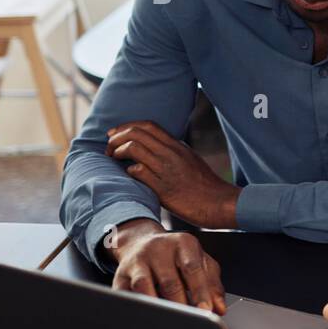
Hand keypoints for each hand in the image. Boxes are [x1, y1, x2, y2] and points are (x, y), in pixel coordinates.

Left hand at [106, 120, 238, 228]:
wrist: (218, 203)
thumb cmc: (204, 184)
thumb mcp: (189, 159)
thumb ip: (172, 151)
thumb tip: (151, 148)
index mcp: (177, 145)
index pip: (147, 125)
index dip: (126, 126)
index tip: (115, 133)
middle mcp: (171, 153)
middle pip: (136, 133)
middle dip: (116, 137)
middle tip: (109, 148)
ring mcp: (166, 169)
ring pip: (133, 148)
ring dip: (117, 151)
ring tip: (114, 159)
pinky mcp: (163, 188)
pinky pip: (138, 172)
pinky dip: (128, 171)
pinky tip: (130, 176)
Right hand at [106, 218, 226, 312]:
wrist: (142, 242)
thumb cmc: (177, 256)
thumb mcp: (200, 261)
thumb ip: (213, 284)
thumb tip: (220, 308)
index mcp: (183, 243)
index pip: (192, 268)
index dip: (200, 291)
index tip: (206, 310)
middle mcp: (158, 249)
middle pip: (169, 281)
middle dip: (181, 305)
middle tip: (191, 322)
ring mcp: (136, 261)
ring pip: (144, 286)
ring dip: (157, 306)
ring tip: (168, 322)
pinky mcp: (120, 275)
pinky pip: (124, 294)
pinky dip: (135, 307)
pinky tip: (146, 318)